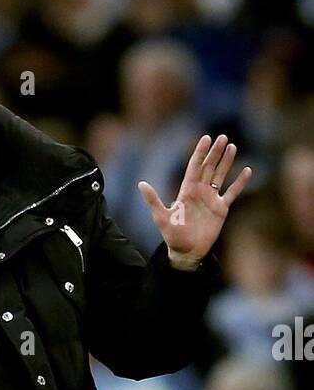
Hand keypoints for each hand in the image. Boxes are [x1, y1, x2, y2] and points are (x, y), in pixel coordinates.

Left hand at [137, 134, 251, 268]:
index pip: (195, 166)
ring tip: (232, 147)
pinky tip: (247, 170)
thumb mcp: (161, 217)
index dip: (200, 152)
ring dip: (226, 162)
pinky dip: (240, 183)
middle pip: (209, 167)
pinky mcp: (221, 209)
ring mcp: (211, 199)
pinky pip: (232, 193)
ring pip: (220, 176)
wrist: (186, 252)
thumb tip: (141, 184)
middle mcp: (200, 191)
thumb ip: (153, 200)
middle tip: (222, 137)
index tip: (206, 138)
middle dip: (215, 152)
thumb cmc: (172, 236)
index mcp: (187, 190)